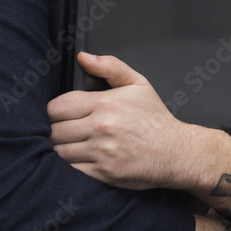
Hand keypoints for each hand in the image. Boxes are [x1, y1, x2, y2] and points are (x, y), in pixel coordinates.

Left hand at [47, 52, 198, 189]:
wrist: (175, 151)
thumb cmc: (155, 118)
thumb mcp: (138, 84)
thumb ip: (110, 67)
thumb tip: (83, 57)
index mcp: (106, 103)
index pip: (57, 107)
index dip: (55, 111)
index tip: (62, 115)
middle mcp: (102, 127)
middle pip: (54, 131)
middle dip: (56, 131)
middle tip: (64, 131)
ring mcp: (102, 152)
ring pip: (59, 152)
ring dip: (61, 149)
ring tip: (70, 145)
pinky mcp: (102, 173)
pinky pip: (70, 171)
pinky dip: (68, 167)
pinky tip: (78, 160)